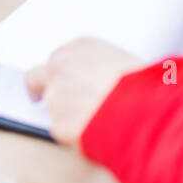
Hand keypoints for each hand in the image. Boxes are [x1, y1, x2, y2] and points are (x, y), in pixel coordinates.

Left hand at [24, 37, 146, 145]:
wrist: (145, 108)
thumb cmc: (143, 85)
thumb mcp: (123, 62)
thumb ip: (99, 67)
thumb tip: (96, 82)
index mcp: (80, 47)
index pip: (59, 58)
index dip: (63, 74)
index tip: (67, 82)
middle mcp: (61, 66)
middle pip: (37, 77)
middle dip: (43, 90)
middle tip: (60, 104)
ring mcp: (56, 95)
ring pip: (51, 107)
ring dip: (65, 115)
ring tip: (94, 121)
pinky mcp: (57, 124)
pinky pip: (63, 132)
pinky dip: (75, 135)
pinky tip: (96, 132)